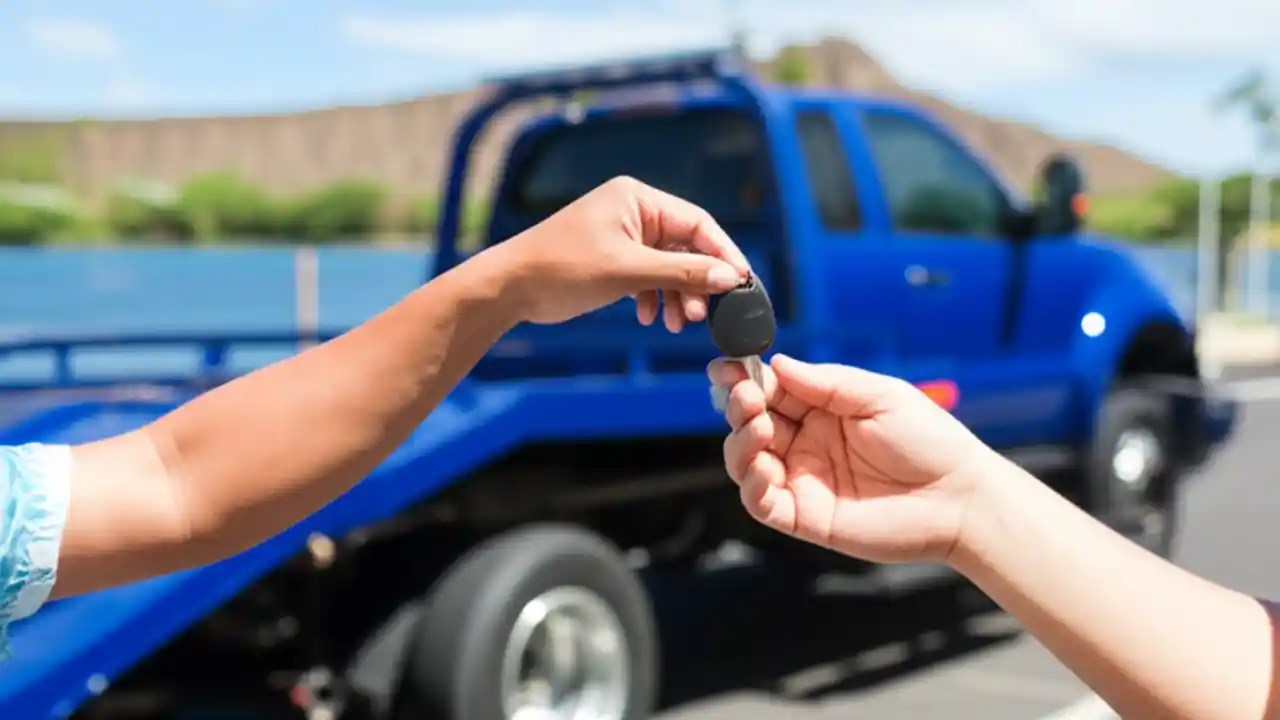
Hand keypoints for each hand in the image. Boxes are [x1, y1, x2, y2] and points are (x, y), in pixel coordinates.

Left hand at [495, 176, 751, 329]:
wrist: (510, 287)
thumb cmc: (562, 269)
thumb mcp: (628, 272)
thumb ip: (683, 274)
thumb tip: (731, 278)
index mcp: (638, 198)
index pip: (698, 223)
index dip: (723, 254)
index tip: (742, 284)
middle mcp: (633, 211)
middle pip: (686, 246)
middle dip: (696, 282)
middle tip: (702, 314)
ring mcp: (622, 234)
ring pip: (668, 265)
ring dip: (677, 295)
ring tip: (678, 322)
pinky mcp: (612, 257)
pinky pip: (648, 275)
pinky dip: (653, 297)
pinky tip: (649, 317)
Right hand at [709, 354, 1000, 563]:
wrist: (959, 498)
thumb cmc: (928, 440)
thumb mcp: (878, 395)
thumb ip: (825, 382)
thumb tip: (777, 364)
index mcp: (822, 410)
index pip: (771, 390)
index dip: (744, 378)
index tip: (727, 366)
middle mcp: (806, 443)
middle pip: (750, 422)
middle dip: (738, 405)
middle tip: (745, 395)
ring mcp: (803, 480)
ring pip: (746, 461)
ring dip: (740, 441)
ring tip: (758, 426)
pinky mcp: (805, 517)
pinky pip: (761, 503)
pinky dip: (752, 485)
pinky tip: (764, 467)